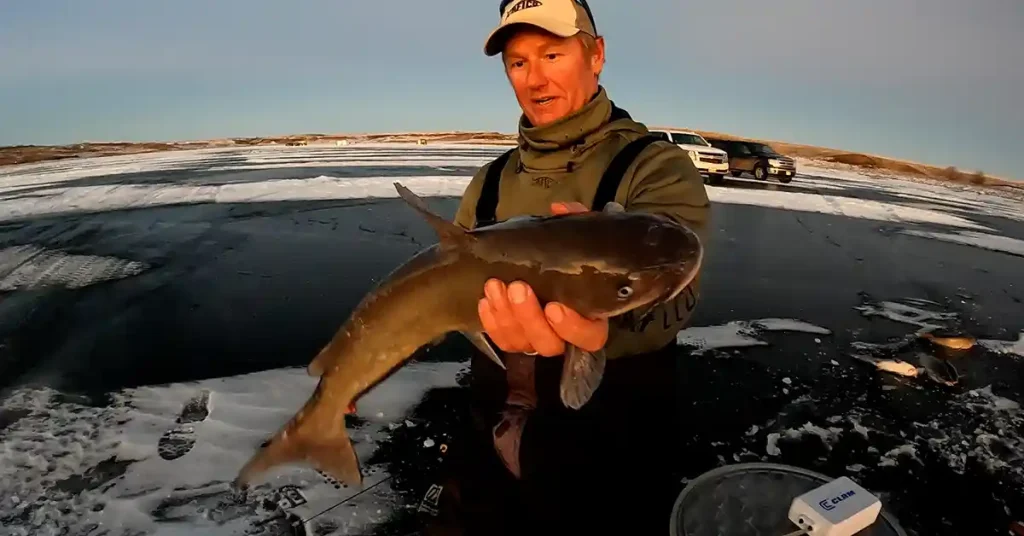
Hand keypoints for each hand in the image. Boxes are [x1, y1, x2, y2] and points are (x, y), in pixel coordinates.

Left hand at [476, 201, 608, 356]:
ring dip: (506, 316)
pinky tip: (485, 299)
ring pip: (523, 342)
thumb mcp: (579, 234)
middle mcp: (565, 334)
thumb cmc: (570, 253)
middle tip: (518, 287)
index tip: (555, 306)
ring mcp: (538, 337)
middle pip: (550, 343)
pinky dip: (492, 321)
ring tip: (495, 285)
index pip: (589, 336)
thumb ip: (577, 222)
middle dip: (529, 316)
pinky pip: (503, 339)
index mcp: (591, 315)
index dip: (572, 327)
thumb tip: (560, 209)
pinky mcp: (516, 336)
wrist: (545, 259)